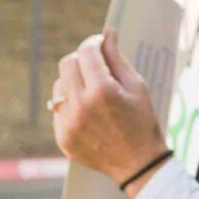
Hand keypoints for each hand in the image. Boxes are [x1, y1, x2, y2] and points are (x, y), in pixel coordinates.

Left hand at [51, 31, 170, 190]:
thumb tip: (106, 33)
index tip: (99, 44)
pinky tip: (88, 111)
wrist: (138, 164)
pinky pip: (57, 108)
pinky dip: (69, 103)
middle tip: (95, 66)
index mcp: (102, 91)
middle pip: (67, 64)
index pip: (86, 52)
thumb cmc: (142, 121)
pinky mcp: (62, 137)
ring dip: (73, 81)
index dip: (93, 43)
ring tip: (92, 92)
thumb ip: (117, 58)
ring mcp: (68, 123)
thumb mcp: (136, 86)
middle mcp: (81, 106)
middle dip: (81, 59)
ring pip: (59, 85)